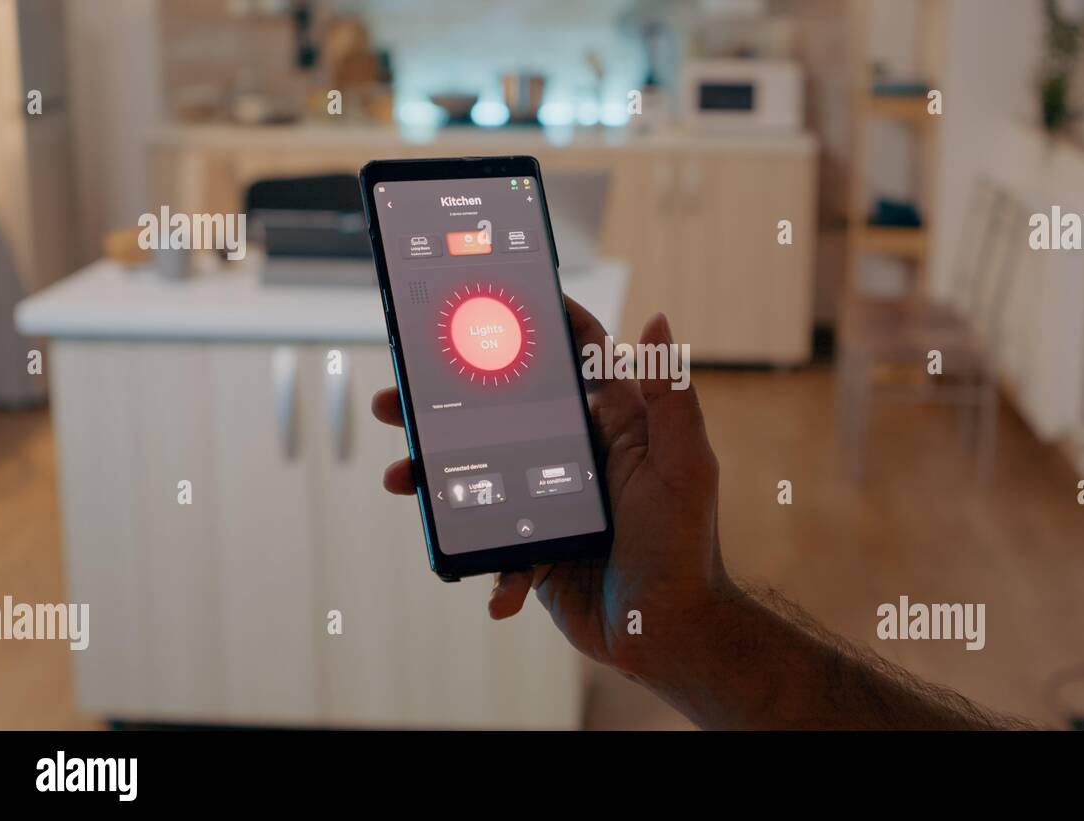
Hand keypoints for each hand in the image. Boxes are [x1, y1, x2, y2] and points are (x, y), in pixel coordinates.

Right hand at [371, 296, 731, 675]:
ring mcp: (549, 503)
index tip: (495, 298)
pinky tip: (491, 583)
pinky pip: (491, 544)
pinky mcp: (533, 550)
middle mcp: (577, 458)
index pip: (575, 361)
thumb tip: (657, 320)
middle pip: (505, 414)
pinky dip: (478, 559)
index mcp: (613, 427)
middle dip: (449, 402)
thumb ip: (671, 397)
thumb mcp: (684, 466)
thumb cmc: (685, 545)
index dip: (540, 326)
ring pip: (480, 476)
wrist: (670, 634)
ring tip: (399, 478)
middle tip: (397, 394)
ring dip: (435, 476)